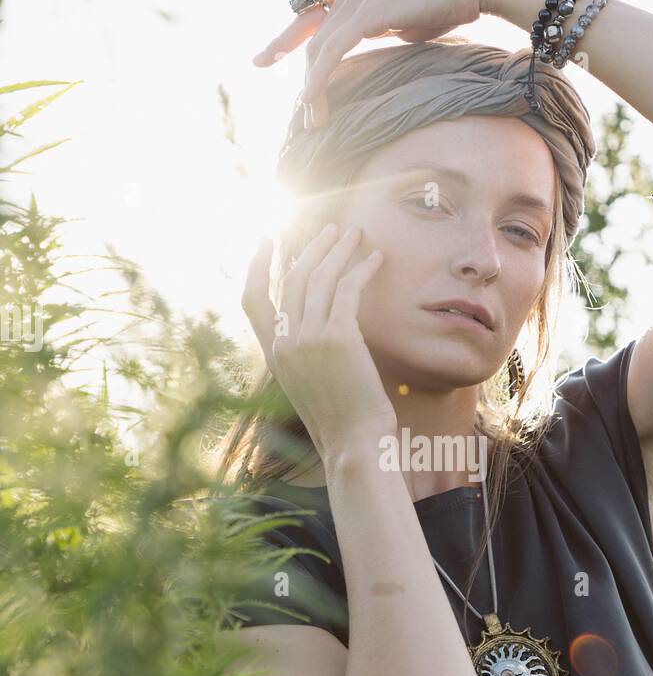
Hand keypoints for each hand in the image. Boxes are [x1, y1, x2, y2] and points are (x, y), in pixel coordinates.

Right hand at [242, 223, 396, 463]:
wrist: (354, 446)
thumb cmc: (342, 424)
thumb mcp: (312, 388)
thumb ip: (308, 358)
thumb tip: (325, 332)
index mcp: (275, 356)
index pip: (253, 301)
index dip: (257, 267)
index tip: (266, 242)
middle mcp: (286, 344)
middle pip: (293, 280)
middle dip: (312, 248)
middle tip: (331, 229)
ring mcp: (310, 339)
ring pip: (321, 278)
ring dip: (339, 250)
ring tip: (356, 234)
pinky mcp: (339, 338)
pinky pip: (348, 289)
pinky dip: (362, 269)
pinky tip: (377, 259)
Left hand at [251, 0, 494, 125]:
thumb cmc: (447, 1)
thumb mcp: (404, 19)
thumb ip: (384, 29)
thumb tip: (381, 44)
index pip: (312, 16)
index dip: (286, 38)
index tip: (265, 58)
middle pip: (308, 33)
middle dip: (289, 64)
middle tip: (295, 106)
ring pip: (319, 47)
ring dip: (312, 87)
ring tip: (313, 118)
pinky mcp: (369, 11)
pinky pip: (334, 50)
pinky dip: (321, 77)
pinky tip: (314, 98)